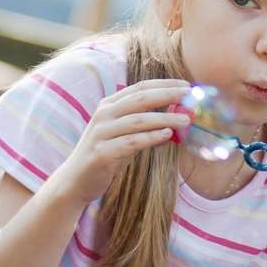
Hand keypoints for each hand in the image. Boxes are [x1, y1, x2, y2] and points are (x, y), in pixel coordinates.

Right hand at [56, 80, 192, 205]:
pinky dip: (151, 138)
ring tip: (186, 120)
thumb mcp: (124, 138)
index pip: (140, 88)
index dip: (164, 85)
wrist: (75, 181)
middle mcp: (104, 115)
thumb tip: (175, 124)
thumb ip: (144, 129)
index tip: (186, 85)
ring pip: (138, 120)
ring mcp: (101, 133)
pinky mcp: (102, 153)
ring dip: (165, 118)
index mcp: (109, 106)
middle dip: (167, 95)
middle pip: (140, 99)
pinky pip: (131, 142)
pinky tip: (168, 136)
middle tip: (191, 97)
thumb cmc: (104, 157)